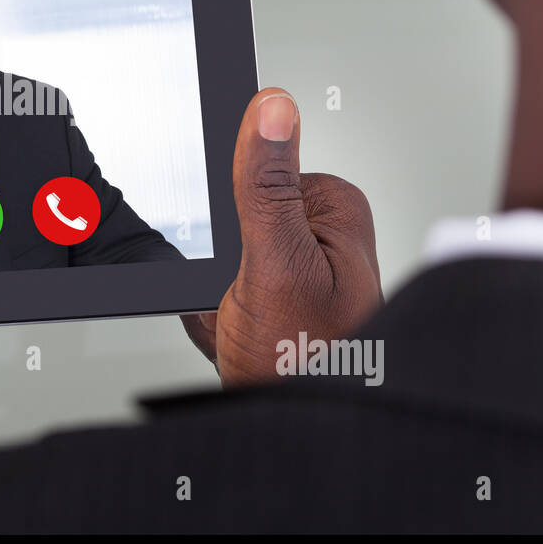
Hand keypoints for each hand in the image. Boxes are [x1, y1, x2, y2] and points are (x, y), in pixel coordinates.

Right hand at [182, 88, 382, 387]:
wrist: (306, 438)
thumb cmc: (311, 362)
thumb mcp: (278, 262)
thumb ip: (268, 185)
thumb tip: (272, 105)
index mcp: (333, 207)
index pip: (257, 172)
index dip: (229, 212)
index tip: (239, 249)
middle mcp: (319, 233)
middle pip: (230, 214)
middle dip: (215, 260)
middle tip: (241, 297)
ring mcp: (295, 271)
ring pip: (216, 257)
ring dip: (209, 294)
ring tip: (240, 324)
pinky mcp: (273, 302)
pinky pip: (214, 290)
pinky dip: (209, 315)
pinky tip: (232, 334)